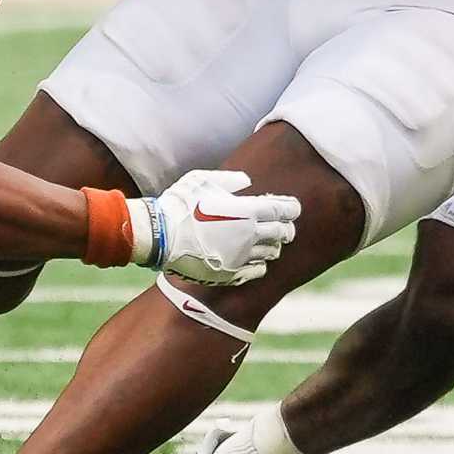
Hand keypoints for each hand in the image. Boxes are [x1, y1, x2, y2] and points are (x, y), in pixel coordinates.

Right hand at [148, 169, 300, 285]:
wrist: (159, 236)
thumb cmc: (180, 203)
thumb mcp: (203, 180)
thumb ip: (229, 180)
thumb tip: (247, 181)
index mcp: (246, 210)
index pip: (281, 210)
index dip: (291, 208)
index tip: (294, 207)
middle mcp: (249, 235)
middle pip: (281, 232)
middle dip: (287, 228)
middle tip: (287, 226)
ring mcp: (240, 256)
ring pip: (271, 253)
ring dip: (274, 246)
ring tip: (271, 243)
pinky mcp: (230, 273)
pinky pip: (256, 270)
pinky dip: (261, 264)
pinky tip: (257, 260)